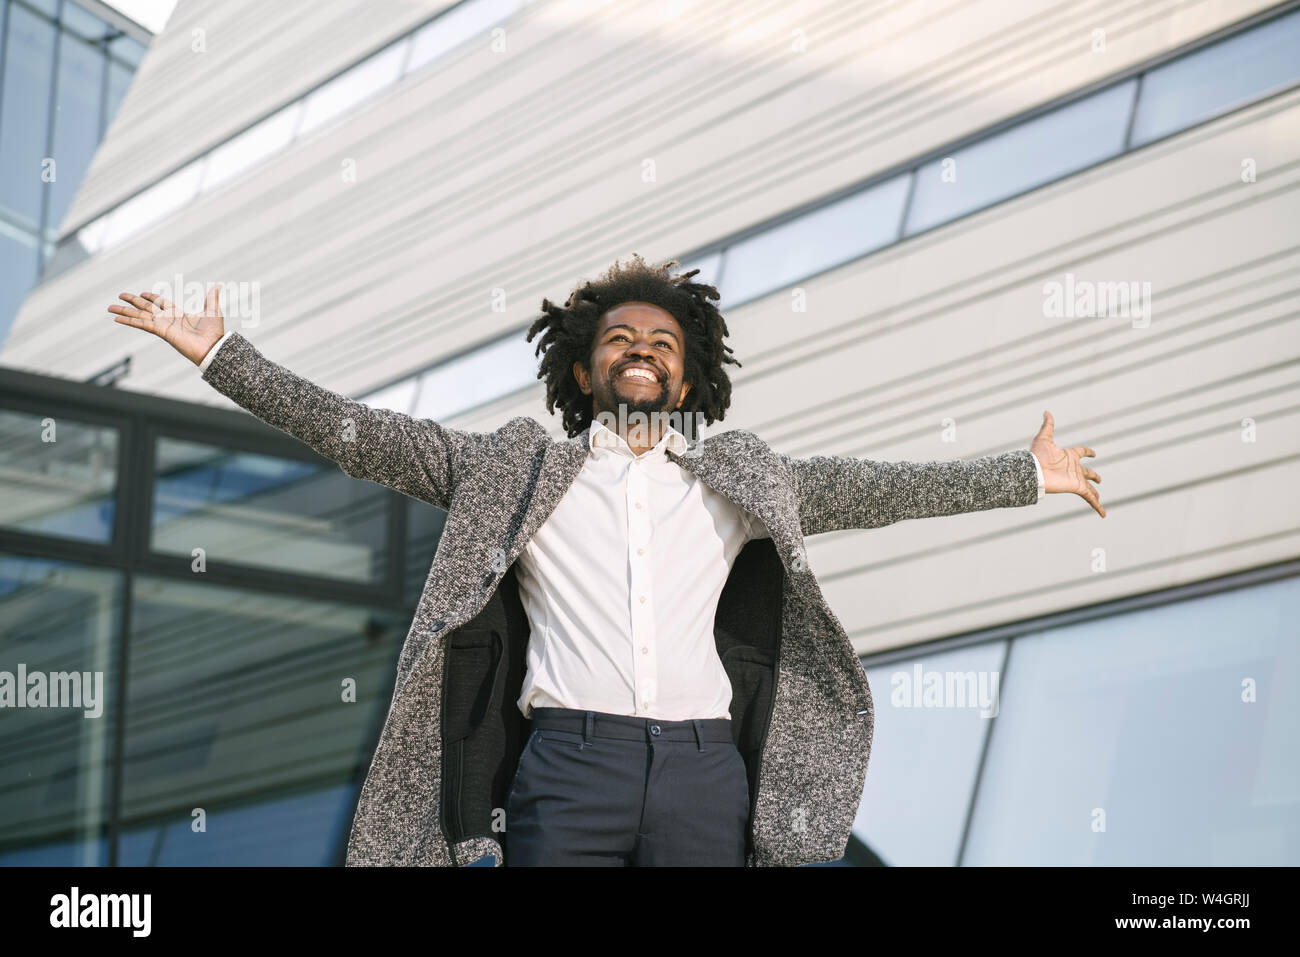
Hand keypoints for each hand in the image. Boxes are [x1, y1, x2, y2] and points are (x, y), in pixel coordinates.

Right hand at [107, 286, 224, 365]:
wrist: (213, 346)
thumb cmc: (214, 332)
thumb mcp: (213, 311)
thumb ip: (212, 298)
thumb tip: (218, 285)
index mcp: (178, 314)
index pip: (160, 303)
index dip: (151, 297)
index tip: (142, 293)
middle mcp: (167, 319)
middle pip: (145, 307)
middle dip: (132, 302)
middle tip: (119, 296)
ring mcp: (162, 325)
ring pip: (139, 315)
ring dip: (124, 311)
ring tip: (110, 307)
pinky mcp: (160, 331)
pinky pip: (142, 324)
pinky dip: (129, 321)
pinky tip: (117, 318)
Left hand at [1030, 410, 1104, 516]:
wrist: (1033, 471)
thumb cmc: (1037, 456)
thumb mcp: (1044, 438)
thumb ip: (1048, 425)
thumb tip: (1046, 411)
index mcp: (1068, 456)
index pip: (1081, 452)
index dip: (1088, 451)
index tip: (1093, 453)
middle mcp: (1073, 468)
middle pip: (1087, 472)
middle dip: (1093, 475)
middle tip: (1098, 479)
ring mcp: (1076, 479)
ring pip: (1089, 487)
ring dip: (1095, 492)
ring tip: (1099, 497)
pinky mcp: (1077, 488)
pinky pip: (1090, 498)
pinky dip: (1098, 506)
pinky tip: (1103, 514)